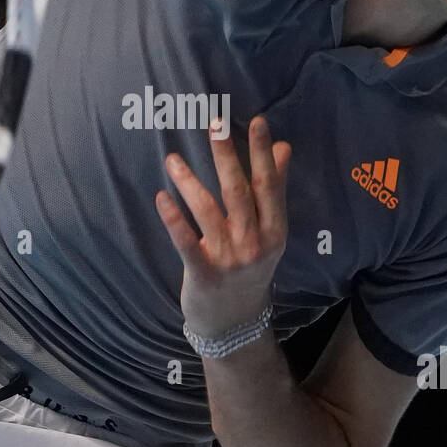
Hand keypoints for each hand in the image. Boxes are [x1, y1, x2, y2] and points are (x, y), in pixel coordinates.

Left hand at [155, 115, 291, 340]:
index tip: (257, 122)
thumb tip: (284, 148)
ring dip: (189, 182)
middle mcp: (255, 243)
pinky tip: (161, 197)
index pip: (269, 185)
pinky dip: (173, 218)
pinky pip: (185, 242)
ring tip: (172, 157)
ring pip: (208, 211)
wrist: (236, 324)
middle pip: (238, 192)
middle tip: (215, 124)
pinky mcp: (203, 273)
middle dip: (227, 156)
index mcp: (274, 230)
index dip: (262, 153)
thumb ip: (274, 190)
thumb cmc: (251, 269)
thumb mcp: (270, 232)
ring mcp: (229, 259)